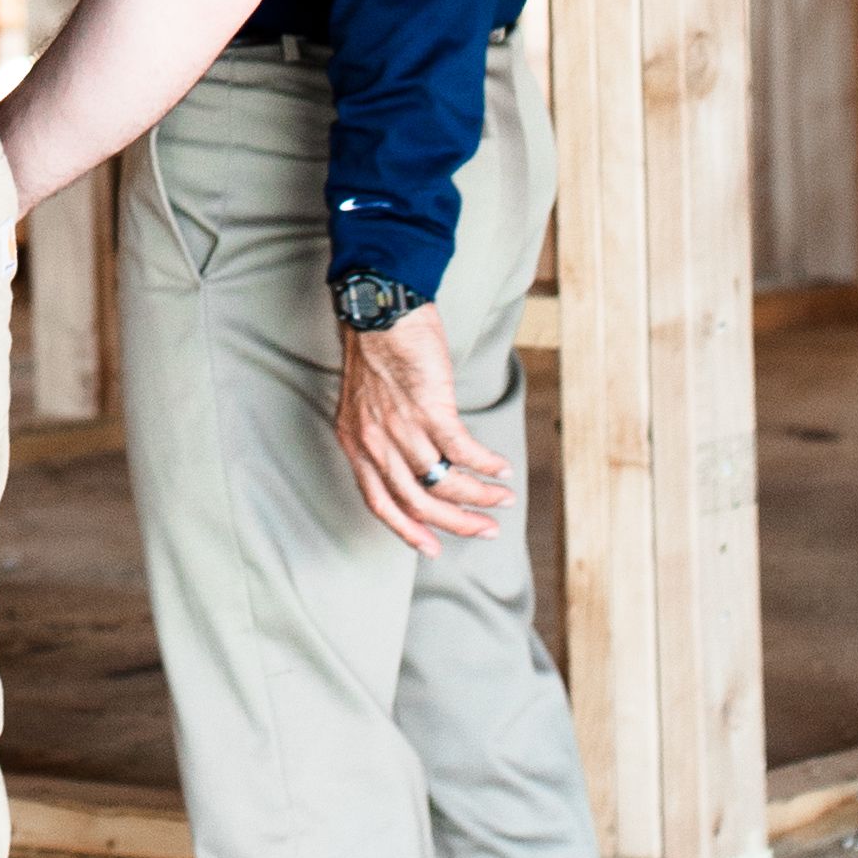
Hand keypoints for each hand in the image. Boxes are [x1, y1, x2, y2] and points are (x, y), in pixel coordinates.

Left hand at [333, 303, 511, 558]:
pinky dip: (485, 465)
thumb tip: (415, 465)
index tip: (433, 548)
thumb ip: (382, 438)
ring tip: (501, 498)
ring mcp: (400, 426)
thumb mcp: (365, 405)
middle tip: (486, 530)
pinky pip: (462, 450)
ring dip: (478, 496)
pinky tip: (500, 468)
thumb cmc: (375, 350)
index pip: (380, 503)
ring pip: (442, 481)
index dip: (408, 530)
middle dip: (456, 523)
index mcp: (356, 444)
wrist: (380, 309)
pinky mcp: (428, 407)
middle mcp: (374, 442)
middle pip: (416, 502)